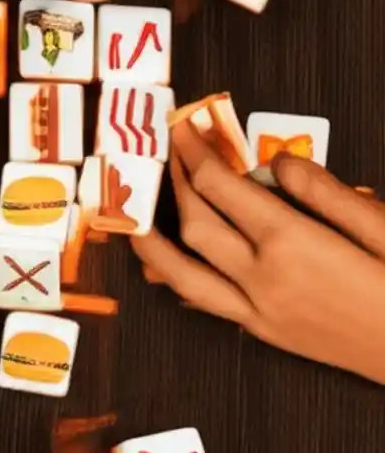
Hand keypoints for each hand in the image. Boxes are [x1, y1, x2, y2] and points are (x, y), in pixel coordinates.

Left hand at [133, 122, 384, 384]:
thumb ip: (325, 191)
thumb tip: (276, 161)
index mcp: (293, 245)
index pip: (221, 187)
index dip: (194, 152)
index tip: (182, 127)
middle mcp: (264, 280)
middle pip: (195, 223)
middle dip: (176, 182)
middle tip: (169, 151)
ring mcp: (259, 312)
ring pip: (182, 274)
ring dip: (152, 240)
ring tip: (135, 214)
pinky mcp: (266, 334)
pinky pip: (205, 304)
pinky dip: (180, 279)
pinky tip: (170, 267)